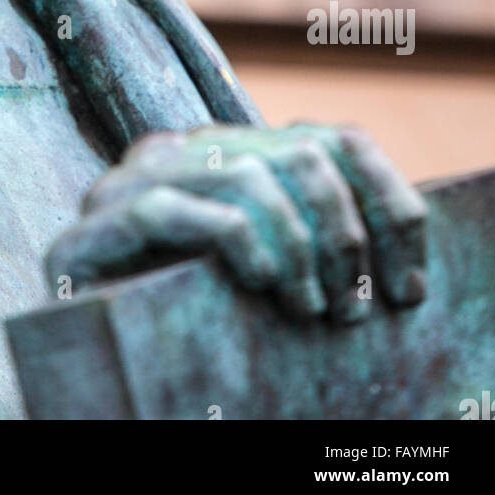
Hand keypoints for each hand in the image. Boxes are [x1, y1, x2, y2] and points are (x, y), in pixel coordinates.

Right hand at [47, 124, 427, 322]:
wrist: (85, 353)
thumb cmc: (180, 321)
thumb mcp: (261, 272)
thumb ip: (298, 234)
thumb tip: (389, 241)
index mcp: (221, 153)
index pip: (329, 141)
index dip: (385, 199)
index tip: (409, 280)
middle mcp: (177, 151)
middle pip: (300, 152)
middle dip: (345, 234)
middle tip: (355, 308)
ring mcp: (130, 183)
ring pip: (248, 175)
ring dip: (298, 250)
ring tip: (310, 311)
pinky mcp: (92, 230)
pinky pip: (179, 211)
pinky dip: (237, 245)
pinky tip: (259, 288)